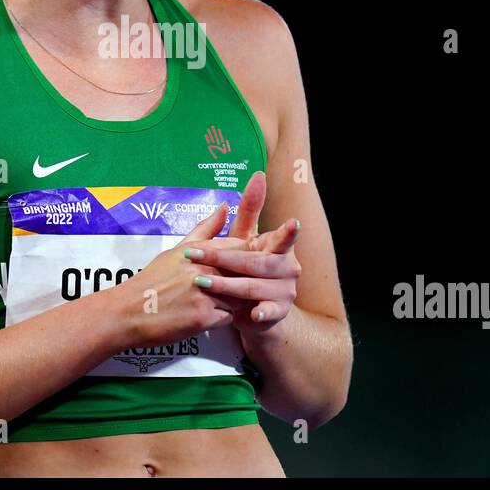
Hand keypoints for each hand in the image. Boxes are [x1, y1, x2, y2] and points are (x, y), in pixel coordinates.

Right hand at [115, 202, 242, 348]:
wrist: (128, 311)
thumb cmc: (151, 281)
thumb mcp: (176, 251)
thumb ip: (205, 230)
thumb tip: (225, 206)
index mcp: (198, 250)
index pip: (240, 248)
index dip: (247, 258)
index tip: (246, 266)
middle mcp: (202, 268)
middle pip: (244, 273)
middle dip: (245, 281)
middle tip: (241, 287)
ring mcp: (204, 293)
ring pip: (239, 298)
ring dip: (233, 302)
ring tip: (217, 303)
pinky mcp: (203, 317)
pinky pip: (229, 318)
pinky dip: (221, 319)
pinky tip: (207, 317)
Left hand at [177, 172, 300, 332]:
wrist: (259, 310)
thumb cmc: (249, 269)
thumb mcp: (246, 238)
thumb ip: (250, 209)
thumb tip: (258, 175)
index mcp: (280, 248)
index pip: (284, 238)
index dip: (288, 232)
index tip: (293, 223)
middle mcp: (288, 268)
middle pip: (256, 263)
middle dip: (224, 258)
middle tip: (196, 254)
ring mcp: (285, 291)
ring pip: (254, 287)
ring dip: (227, 285)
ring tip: (202, 282)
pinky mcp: (277, 312)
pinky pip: (267, 313)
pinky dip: (261, 314)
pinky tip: (251, 314)